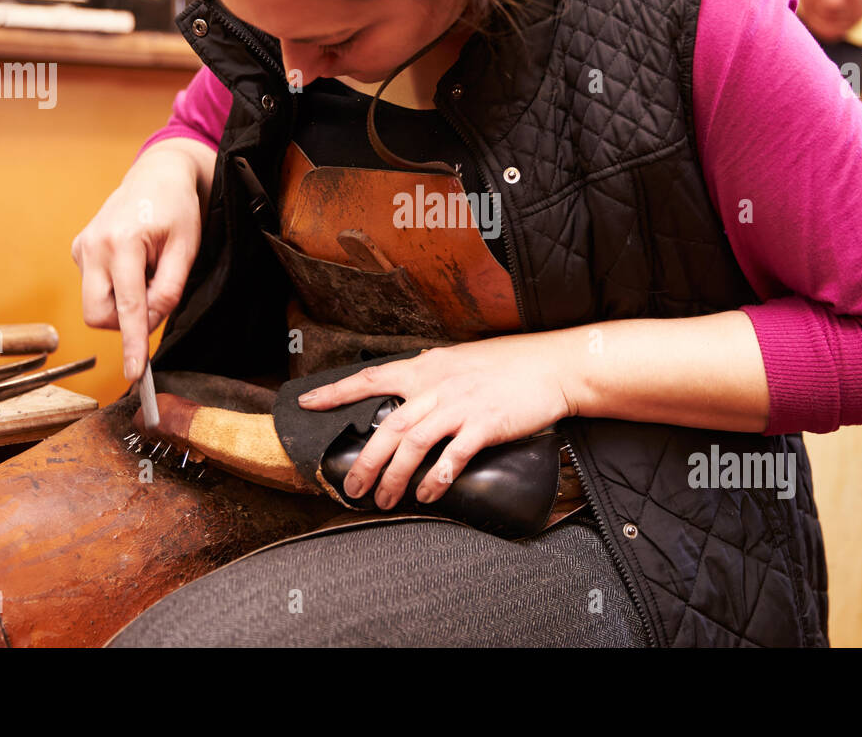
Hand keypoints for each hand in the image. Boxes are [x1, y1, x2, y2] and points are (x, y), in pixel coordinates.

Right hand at [71, 143, 203, 381]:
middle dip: (124, 322)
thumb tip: (147, 325)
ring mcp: (81, 247)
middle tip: (156, 295)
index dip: (133, 344)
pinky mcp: (78, 249)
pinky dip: (116, 285)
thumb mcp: (186, 249)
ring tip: (147, 269)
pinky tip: (133, 260)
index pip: (127, 307)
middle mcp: (93, 245)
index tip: (135, 374)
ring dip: (123, 301)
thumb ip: (169, 291)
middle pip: (98, 314)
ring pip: (95, 304)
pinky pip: (95, 286)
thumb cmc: (177, 210)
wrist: (156, 175)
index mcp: (122, 243)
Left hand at [297, 333, 577, 508]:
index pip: (372, 377)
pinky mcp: (484, 424)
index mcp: (427, 368)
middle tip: (353, 487)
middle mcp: (438, 385)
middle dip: (366, 460)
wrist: (552, 366)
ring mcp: (461, 405)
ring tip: (385, 500)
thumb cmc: (508, 365)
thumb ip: (431, 378)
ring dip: (395, 476)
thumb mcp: (460, 361)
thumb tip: (409, 396)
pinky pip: (452, 456)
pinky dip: (435, 478)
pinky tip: (427, 494)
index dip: (337, 392)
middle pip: (389, 426)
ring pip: (413, 444)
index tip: (308, 403)